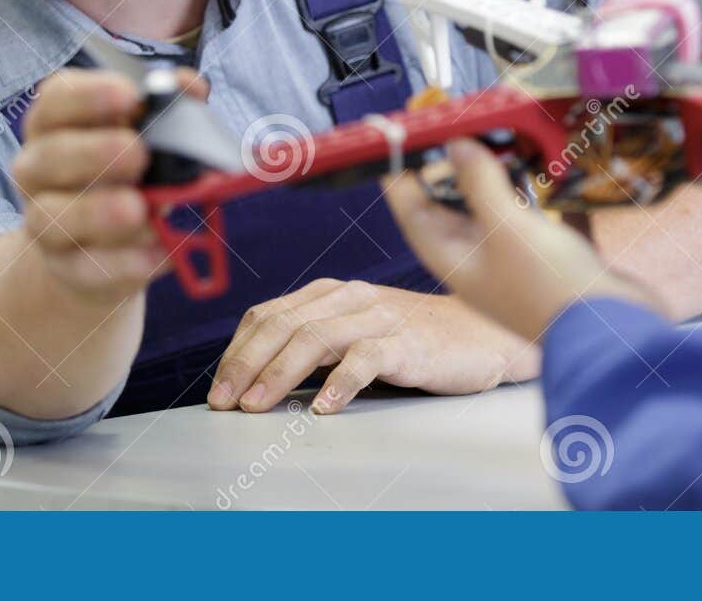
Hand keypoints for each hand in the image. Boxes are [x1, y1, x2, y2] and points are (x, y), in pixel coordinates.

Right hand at [11, 66, 206, 301]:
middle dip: (94, 152)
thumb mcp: (148, 137)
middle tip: (137, 153)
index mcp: (57, 122)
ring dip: (97, 211)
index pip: (58, 98)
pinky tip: (156, 252)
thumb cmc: (127, 175)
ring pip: (53, 215)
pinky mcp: (64, 265)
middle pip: (51, 155)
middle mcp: (38, 167)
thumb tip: (191, 88)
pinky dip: (123, 262)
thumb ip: (169, 108)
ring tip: (137, 210)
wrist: (102, 246)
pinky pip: (85, 266)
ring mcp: (42, 218)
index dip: (89, 94)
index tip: (129, 95)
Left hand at [208, 278, 538, 414]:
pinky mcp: (408, 343)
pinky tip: (322, 407)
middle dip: (246, 364)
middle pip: (284, 325)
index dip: (238, 350)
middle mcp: (351, 298)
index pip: (269, 314)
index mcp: (333, 294)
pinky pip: (365, 359)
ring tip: (258, 406)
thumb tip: (259, 381)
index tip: (220, 388)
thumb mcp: (358, 333)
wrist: (482, 337)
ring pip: (315, 338)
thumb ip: (317, 346)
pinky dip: (339, 384)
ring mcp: (380, 318)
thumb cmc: (416, 341)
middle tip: (225, 402)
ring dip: (278, 374)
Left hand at [387, 140, 656, 342]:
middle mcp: (472, 256)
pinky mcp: (539, 250)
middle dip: (448, 161)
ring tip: (490, 132)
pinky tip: (532, 159)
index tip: (397, 133)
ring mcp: (506, 254)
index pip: (411, 207)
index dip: (400, 170)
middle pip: (446, 200)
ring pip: (484, 202)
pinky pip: (520, 209)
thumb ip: (479, 183)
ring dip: (487, 170)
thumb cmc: (553, 287)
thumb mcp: (508, 228)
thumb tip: (454, 145)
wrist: (613, 328)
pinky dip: (521, 185)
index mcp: (451, 257)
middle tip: (452, 120)